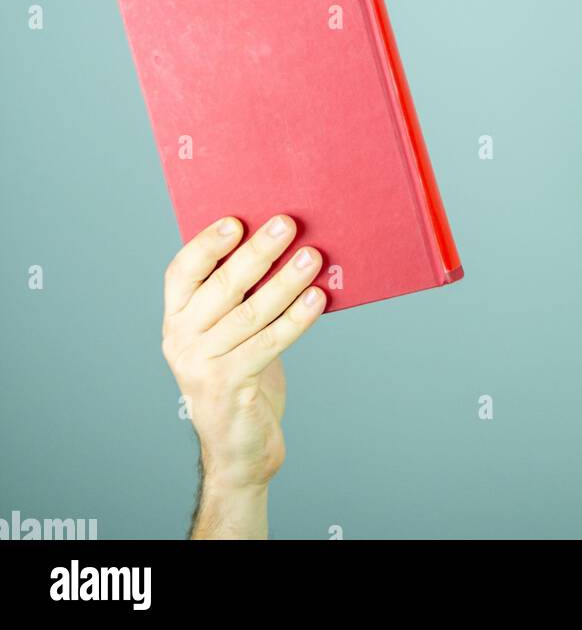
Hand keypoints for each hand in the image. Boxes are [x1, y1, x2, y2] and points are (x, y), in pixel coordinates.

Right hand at [161, 215, 325, 514]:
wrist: (239, 447)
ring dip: (286, 281)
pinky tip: (318, 298)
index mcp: (177, 316)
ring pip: (251, 313)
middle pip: (222, 286)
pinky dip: (296, 318)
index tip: (237, 220)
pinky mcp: (229, 387)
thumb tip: (281, 242)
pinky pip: (269, 343)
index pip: (182, 271)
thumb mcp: (229, 331)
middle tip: (287, 224)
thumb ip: (240, 294)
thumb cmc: (240, 372)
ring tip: (313, 257)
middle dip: (258, 252)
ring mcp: (201, 365)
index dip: (207, 244)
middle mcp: (180, 339)